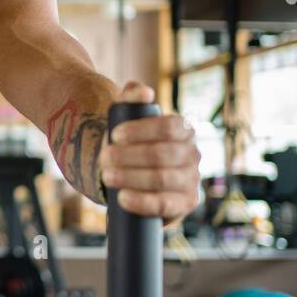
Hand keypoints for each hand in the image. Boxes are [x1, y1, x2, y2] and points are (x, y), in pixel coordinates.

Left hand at [99, 82, 201, 224]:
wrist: (133, 177)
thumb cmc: (130, 144)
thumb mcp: (128, 118)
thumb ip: (131, 98)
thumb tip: (144, 92)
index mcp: (184, 130)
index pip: (169, 126)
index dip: (141, 130)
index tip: (115, 135)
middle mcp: (192, 154)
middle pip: (163, 154)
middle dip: (129, 156)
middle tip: (104, 158)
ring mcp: (191, 180)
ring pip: (163, 178)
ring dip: (131, 177)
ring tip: (107, 176)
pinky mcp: (185, 203)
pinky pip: (165, 204)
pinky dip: (142, 201)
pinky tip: (122, 198)